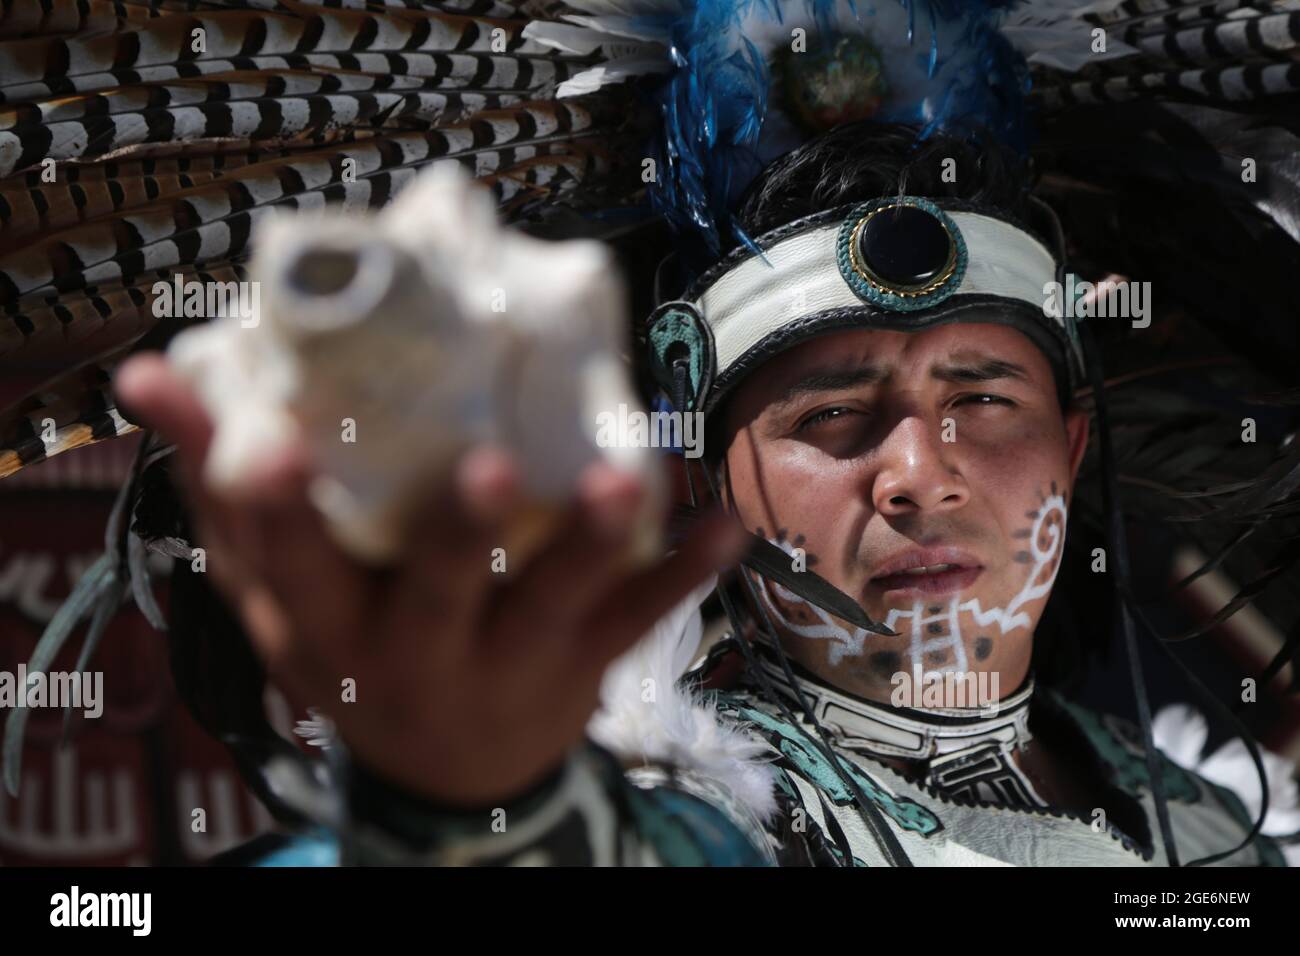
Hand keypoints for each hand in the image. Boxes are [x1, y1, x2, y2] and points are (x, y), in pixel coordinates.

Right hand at [115, 353, 745, 804]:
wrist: (446, 772)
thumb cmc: (351, 647)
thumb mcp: (275, 589)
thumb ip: (220, 484)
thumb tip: (147, 372)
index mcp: (328, 630)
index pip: (293, 569)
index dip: (280, 511)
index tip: (274, 444)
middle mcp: (417, 654)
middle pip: (437, 595)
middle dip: (458, 536)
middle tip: (480, 464)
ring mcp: (510, 663)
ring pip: (555, 604)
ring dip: (589, 540)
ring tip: (622, 474)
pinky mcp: (581, 665)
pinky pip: (635, 623)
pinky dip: (681, 575)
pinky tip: (727, 529)